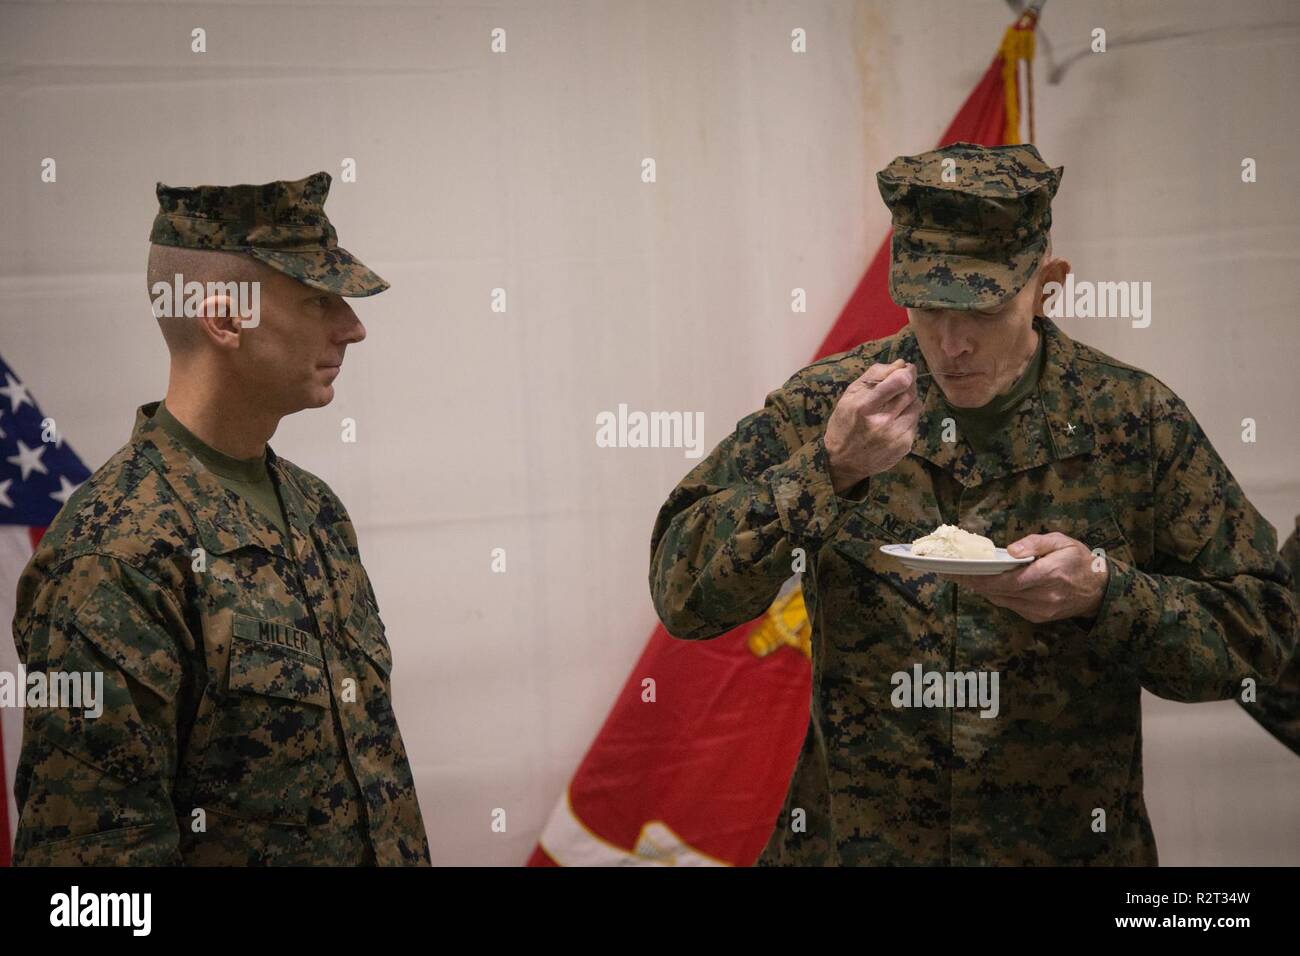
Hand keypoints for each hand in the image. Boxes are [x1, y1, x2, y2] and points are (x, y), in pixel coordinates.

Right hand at [824, 359, 921, 493]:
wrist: (843, 462)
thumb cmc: (844, 424)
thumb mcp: (849, 396)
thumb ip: (874, 376)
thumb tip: (901, 364)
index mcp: (864, 407)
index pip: (899, 382)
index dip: (906, 372)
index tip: (906, 369)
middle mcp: (882, 422)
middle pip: (910, 392)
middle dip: (909, 383)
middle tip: (902, 382)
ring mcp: (895, 436)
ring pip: (916, 406)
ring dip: (909, 400)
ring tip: (894, 404)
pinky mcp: (905, 446)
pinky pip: (915, 421)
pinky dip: (908, 416)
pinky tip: (894, 420)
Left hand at [939, 532, 1107, 624]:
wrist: (1099, 590)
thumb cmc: (1079, 560)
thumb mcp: (1062, 541)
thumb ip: (1036, 543)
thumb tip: (1011, 550)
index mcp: (1049, 574)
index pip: (1007, 580)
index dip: (981, 578)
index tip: (960, 571)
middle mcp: (1043, 596)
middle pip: (1000, 592)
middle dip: (974, 582)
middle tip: (952, 573)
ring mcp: (1040, 610)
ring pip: (1003, 600)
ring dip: (983, 589)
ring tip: (964, 576)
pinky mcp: (1038, 617)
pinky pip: (1011, 605)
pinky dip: (998, 595)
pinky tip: (988, 584)